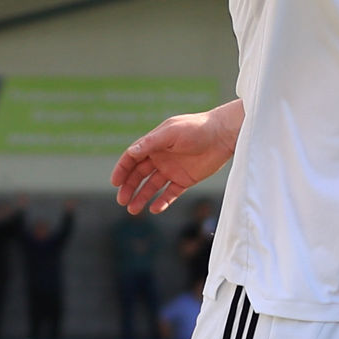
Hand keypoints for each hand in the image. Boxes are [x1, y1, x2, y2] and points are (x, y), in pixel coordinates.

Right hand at [111, 106, 240, 214]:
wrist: (223, 135)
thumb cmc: (197, 128)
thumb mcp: (171, 133)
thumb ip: (151, 143)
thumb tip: (131, 153)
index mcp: (154, 144)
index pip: (132, 158)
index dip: (122, 170)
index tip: (115, 183)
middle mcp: (160, 157)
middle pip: (139, 175)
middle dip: (129, 188)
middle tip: (121, 201)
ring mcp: (172, 170)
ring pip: (152, 186)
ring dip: (142, 197)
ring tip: (133, 210)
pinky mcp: (185, 180)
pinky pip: (170, 193)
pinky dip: (162, 201)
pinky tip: (154, 209)